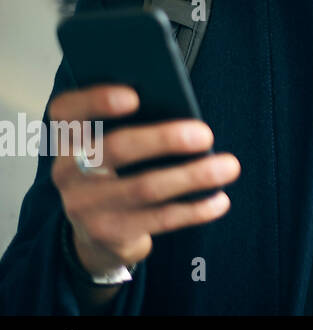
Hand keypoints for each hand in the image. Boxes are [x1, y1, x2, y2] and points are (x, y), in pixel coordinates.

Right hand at [48, 84, 240, 276]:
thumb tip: (183, 111)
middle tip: (206, 134)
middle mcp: (69, 171)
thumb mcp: (115, 145)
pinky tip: (220, 200)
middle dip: (165, 139)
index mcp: (70, 138)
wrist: (99, 233)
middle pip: (116, 148)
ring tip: (229, 166)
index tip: (134, 95)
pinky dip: (195, 209)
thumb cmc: (120, 171)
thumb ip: (135, 123)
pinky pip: (159, 219)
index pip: (67, 111)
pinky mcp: (108, 234)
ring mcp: (84, 206)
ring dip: (193, 175)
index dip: (95, 100)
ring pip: (144, 187)